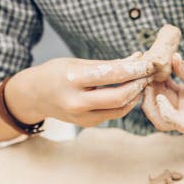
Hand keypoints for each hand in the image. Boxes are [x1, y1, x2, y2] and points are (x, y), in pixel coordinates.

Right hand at [6, 54, 154, 127]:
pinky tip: (131, 92)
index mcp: (73, 80)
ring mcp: (82, 117)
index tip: (149, 63)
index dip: (135, 69)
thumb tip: (137, 59)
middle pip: (120, 97)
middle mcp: (77, 102)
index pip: (112, 74)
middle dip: (139, 85)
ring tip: (143, 81)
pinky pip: (113, 114)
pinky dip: (125, 103)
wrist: (34, 96)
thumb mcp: (77, 63)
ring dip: (135, 95)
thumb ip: (108, 64)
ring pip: (120, 109)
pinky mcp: (88, 124)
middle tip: (150, 75)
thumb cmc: (56, 73)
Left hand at [142, 54, 183, 132]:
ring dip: (151, 91)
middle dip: (150, 104)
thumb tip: (173, 59)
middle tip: (146, 80)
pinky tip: (158, 69)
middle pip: (163, 122)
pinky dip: (156, 83)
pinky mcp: (179, 99)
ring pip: (158, 108)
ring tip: (151, 70)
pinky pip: (162, 94)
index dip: (167, 114)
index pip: (182, 124)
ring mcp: (183, 108)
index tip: (161, 96)